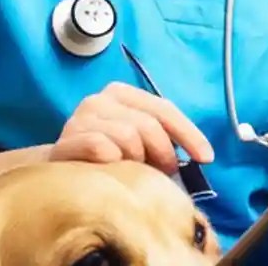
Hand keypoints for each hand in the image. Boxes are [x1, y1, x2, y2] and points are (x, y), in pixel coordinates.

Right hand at [49, 82, 214, 173]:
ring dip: (136, 161)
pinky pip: (101, 147)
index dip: (189, 134)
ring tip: (131, 171)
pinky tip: (111, 168)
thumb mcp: (139, 142)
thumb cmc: (109, 156)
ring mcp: (80, 119)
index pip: (163, 109)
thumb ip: (163, 139)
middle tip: (162, 173)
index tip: (206, 158)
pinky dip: (113, 161)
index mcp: (122, 94)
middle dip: (162, 153)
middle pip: (148, 125)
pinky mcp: (65, 140)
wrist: (61, 170)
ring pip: (127, 137)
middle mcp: (99, 100)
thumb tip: (200, 155)